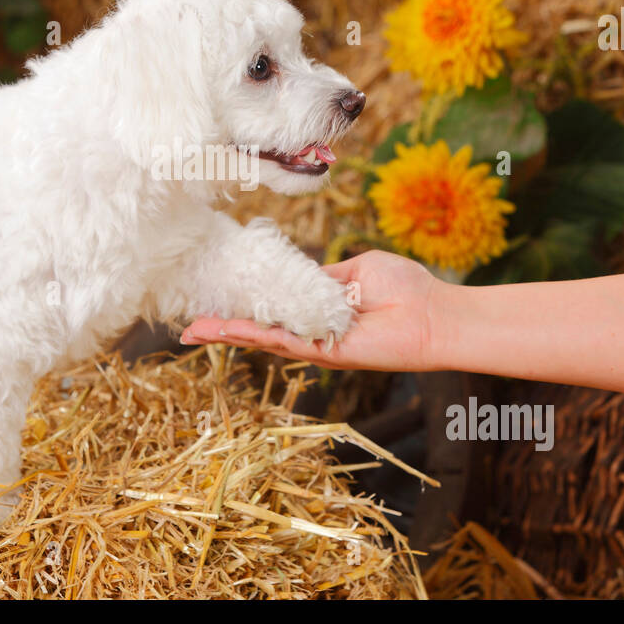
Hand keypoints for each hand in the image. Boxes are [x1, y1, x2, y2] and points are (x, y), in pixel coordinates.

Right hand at [180, 250, 442, 371]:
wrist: (436, 315)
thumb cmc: (407, 288)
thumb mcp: (358, 270)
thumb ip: (326, 275)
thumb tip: (301, 273)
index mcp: (319, 308)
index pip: (274, 304)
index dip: (245, 302)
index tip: (215, 295)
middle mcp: (314, 330)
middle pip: (260, 327)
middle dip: (224, 326)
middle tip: (187, 327)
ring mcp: (318, 343)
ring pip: (264, 338)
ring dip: (228, 333)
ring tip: (194, 332)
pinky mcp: (327, 353)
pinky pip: (285, 342)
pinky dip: (255, 335)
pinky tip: (228, 331)